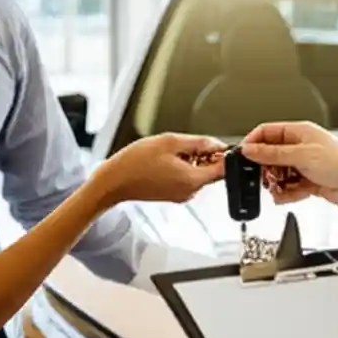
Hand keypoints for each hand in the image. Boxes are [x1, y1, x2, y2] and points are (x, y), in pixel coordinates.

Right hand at [91, 133, 227, 206]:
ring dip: (191, 160)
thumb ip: (198, 143)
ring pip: (198, 174)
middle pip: (211, 171)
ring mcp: (182, 195)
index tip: (214, 144)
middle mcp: (190, 191)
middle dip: (204, 156)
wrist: (114, 181)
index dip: (223, 154)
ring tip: (169, 153)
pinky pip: (186, 179)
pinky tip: (165, 161)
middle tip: (185, 145)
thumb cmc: (136, 162)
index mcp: (193, 179)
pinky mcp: (173, 195)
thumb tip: (217, 144)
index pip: (224, 169)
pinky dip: (181, 168)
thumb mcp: (170, 142)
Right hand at [239, 121, 337, 211]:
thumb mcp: (302, 156)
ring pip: (278, 174)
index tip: (244, 156)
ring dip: (275, 183)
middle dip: (264, 168)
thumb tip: (249, 149)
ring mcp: (305, 165)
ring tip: (277, 189)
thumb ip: (272, 154)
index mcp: (300, 132)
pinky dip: (286, 194)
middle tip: (263, 177)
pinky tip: (286, 196)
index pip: (267, 132)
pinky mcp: (309, 183)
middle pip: (270, 155)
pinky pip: (288, 188)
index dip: (253, 143)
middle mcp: (301, 147)